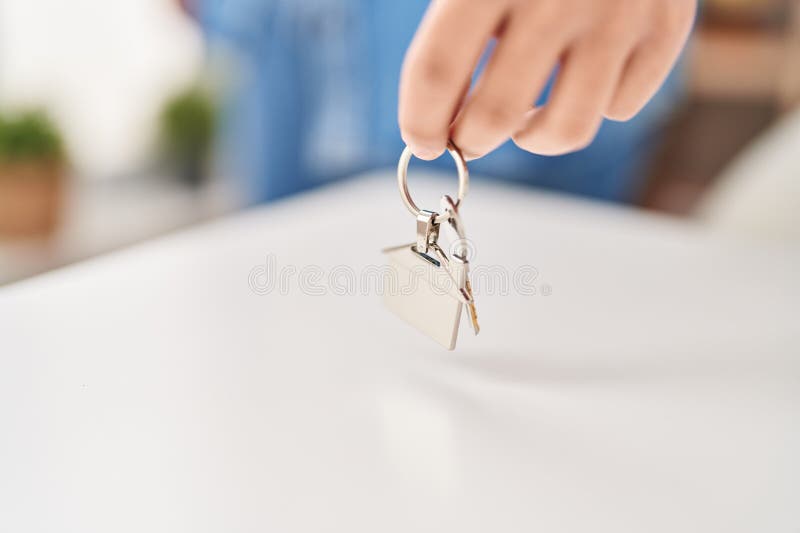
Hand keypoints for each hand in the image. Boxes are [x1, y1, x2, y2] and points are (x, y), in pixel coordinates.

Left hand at [399, 0, 696, 159]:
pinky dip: (594, 107)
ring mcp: (619, 14)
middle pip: (495, 115)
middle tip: (467, 137)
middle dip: (470, 141)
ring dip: (532, 138)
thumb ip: (448, 27)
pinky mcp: (667, 26)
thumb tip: (431, 116)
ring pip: (567, 130)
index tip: (424, 142)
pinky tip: (578, 79)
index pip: (436, 72)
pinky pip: (621, 108)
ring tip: (521, 120)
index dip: (420, 122)